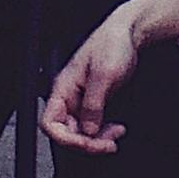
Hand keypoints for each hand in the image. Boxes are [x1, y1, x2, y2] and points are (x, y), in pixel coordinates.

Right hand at [40, 1, 148, 154]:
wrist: (128, 34)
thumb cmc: (112, 44)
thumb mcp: (104, 75)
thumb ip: (93, 105)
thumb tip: (88, 130)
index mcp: (63, 88)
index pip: (50, 123)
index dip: (65, 138)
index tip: (86, 143)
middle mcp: (69, 96)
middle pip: (67, 132)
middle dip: (87, 142)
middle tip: (108, 144)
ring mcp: (81, 100)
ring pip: (82, 132)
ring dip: (97, 139)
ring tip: (115, 135)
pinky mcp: (95, 102)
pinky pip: (93, 125)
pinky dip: (104, 132)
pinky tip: (116, 129)